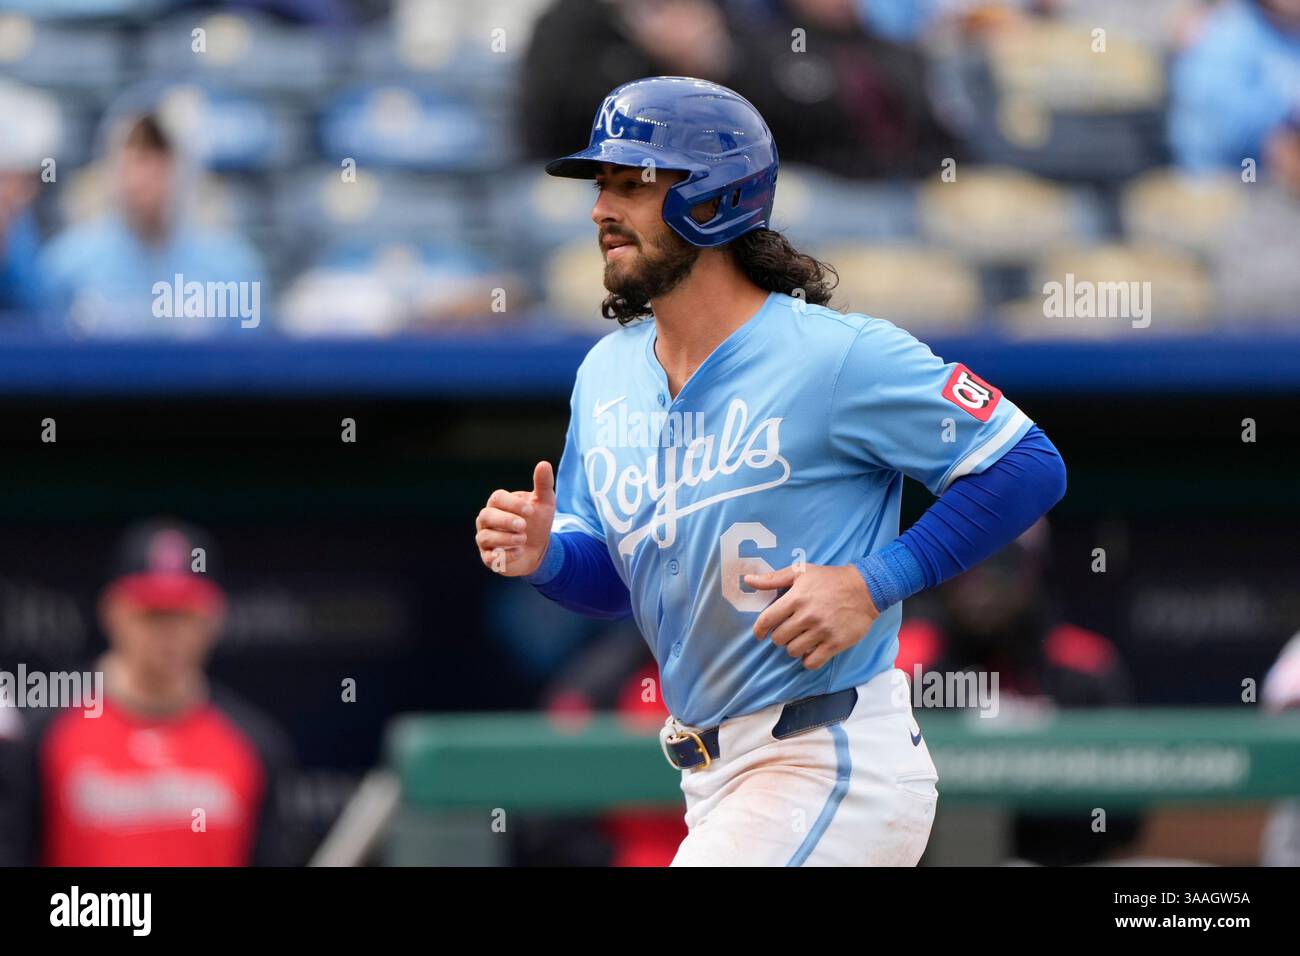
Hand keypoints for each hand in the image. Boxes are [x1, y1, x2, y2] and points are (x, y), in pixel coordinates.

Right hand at [475, 461, 556, 576]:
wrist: (539, 549)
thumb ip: (543, 484)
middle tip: (523, 525)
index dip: (513, 504)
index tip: (531, 510)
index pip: (497, 498)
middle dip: (505, 521)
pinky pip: (490, 557)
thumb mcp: (544, 502)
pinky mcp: (489, 558)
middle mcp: (487, 520)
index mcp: (498, 503)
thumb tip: (543, 463)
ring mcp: (486, 539)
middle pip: (486, 516)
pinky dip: (504, 555)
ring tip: (523, 539)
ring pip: (486, 537)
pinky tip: (520, 551)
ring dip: (505, 538)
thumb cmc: (537, 522)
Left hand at [745, 564, 879, 670]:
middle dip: (779, 637)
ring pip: (793, 651)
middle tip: (787, 631)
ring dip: (793, 647)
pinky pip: (812, 662)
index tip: (759, 634)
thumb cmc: (829, 579)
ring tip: (800, 639)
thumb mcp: (800, 572)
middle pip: (778, 638)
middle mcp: (807, 616)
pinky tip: (810, 651)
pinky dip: (807, 660)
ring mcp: (821, 631)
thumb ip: (772, 579)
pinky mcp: (835, 643)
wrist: (865, 589)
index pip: (767, 620)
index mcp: (796, 598)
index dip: (759, 630)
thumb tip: (747, 580)